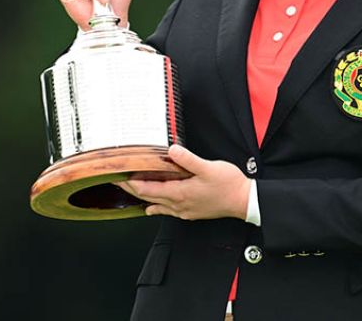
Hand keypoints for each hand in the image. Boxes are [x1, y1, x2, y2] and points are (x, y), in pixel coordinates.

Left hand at [116, 145, 250, 220]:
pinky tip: (153, 206)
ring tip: (131, 188)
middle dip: (130, 188)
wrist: (244, 201)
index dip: (129, 182)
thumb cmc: (228, 185)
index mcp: (179, 193)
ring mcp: (183, 210)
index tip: (117, 175)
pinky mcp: (190, 212)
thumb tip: (171, 150)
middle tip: (117, 179)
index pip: (145, 189)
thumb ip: (188, 159)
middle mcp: (178, 205)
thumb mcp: (208, 167)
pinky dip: (156, 205)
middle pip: (146, 197)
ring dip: (142, 195)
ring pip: (155, 204)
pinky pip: (166, 210)